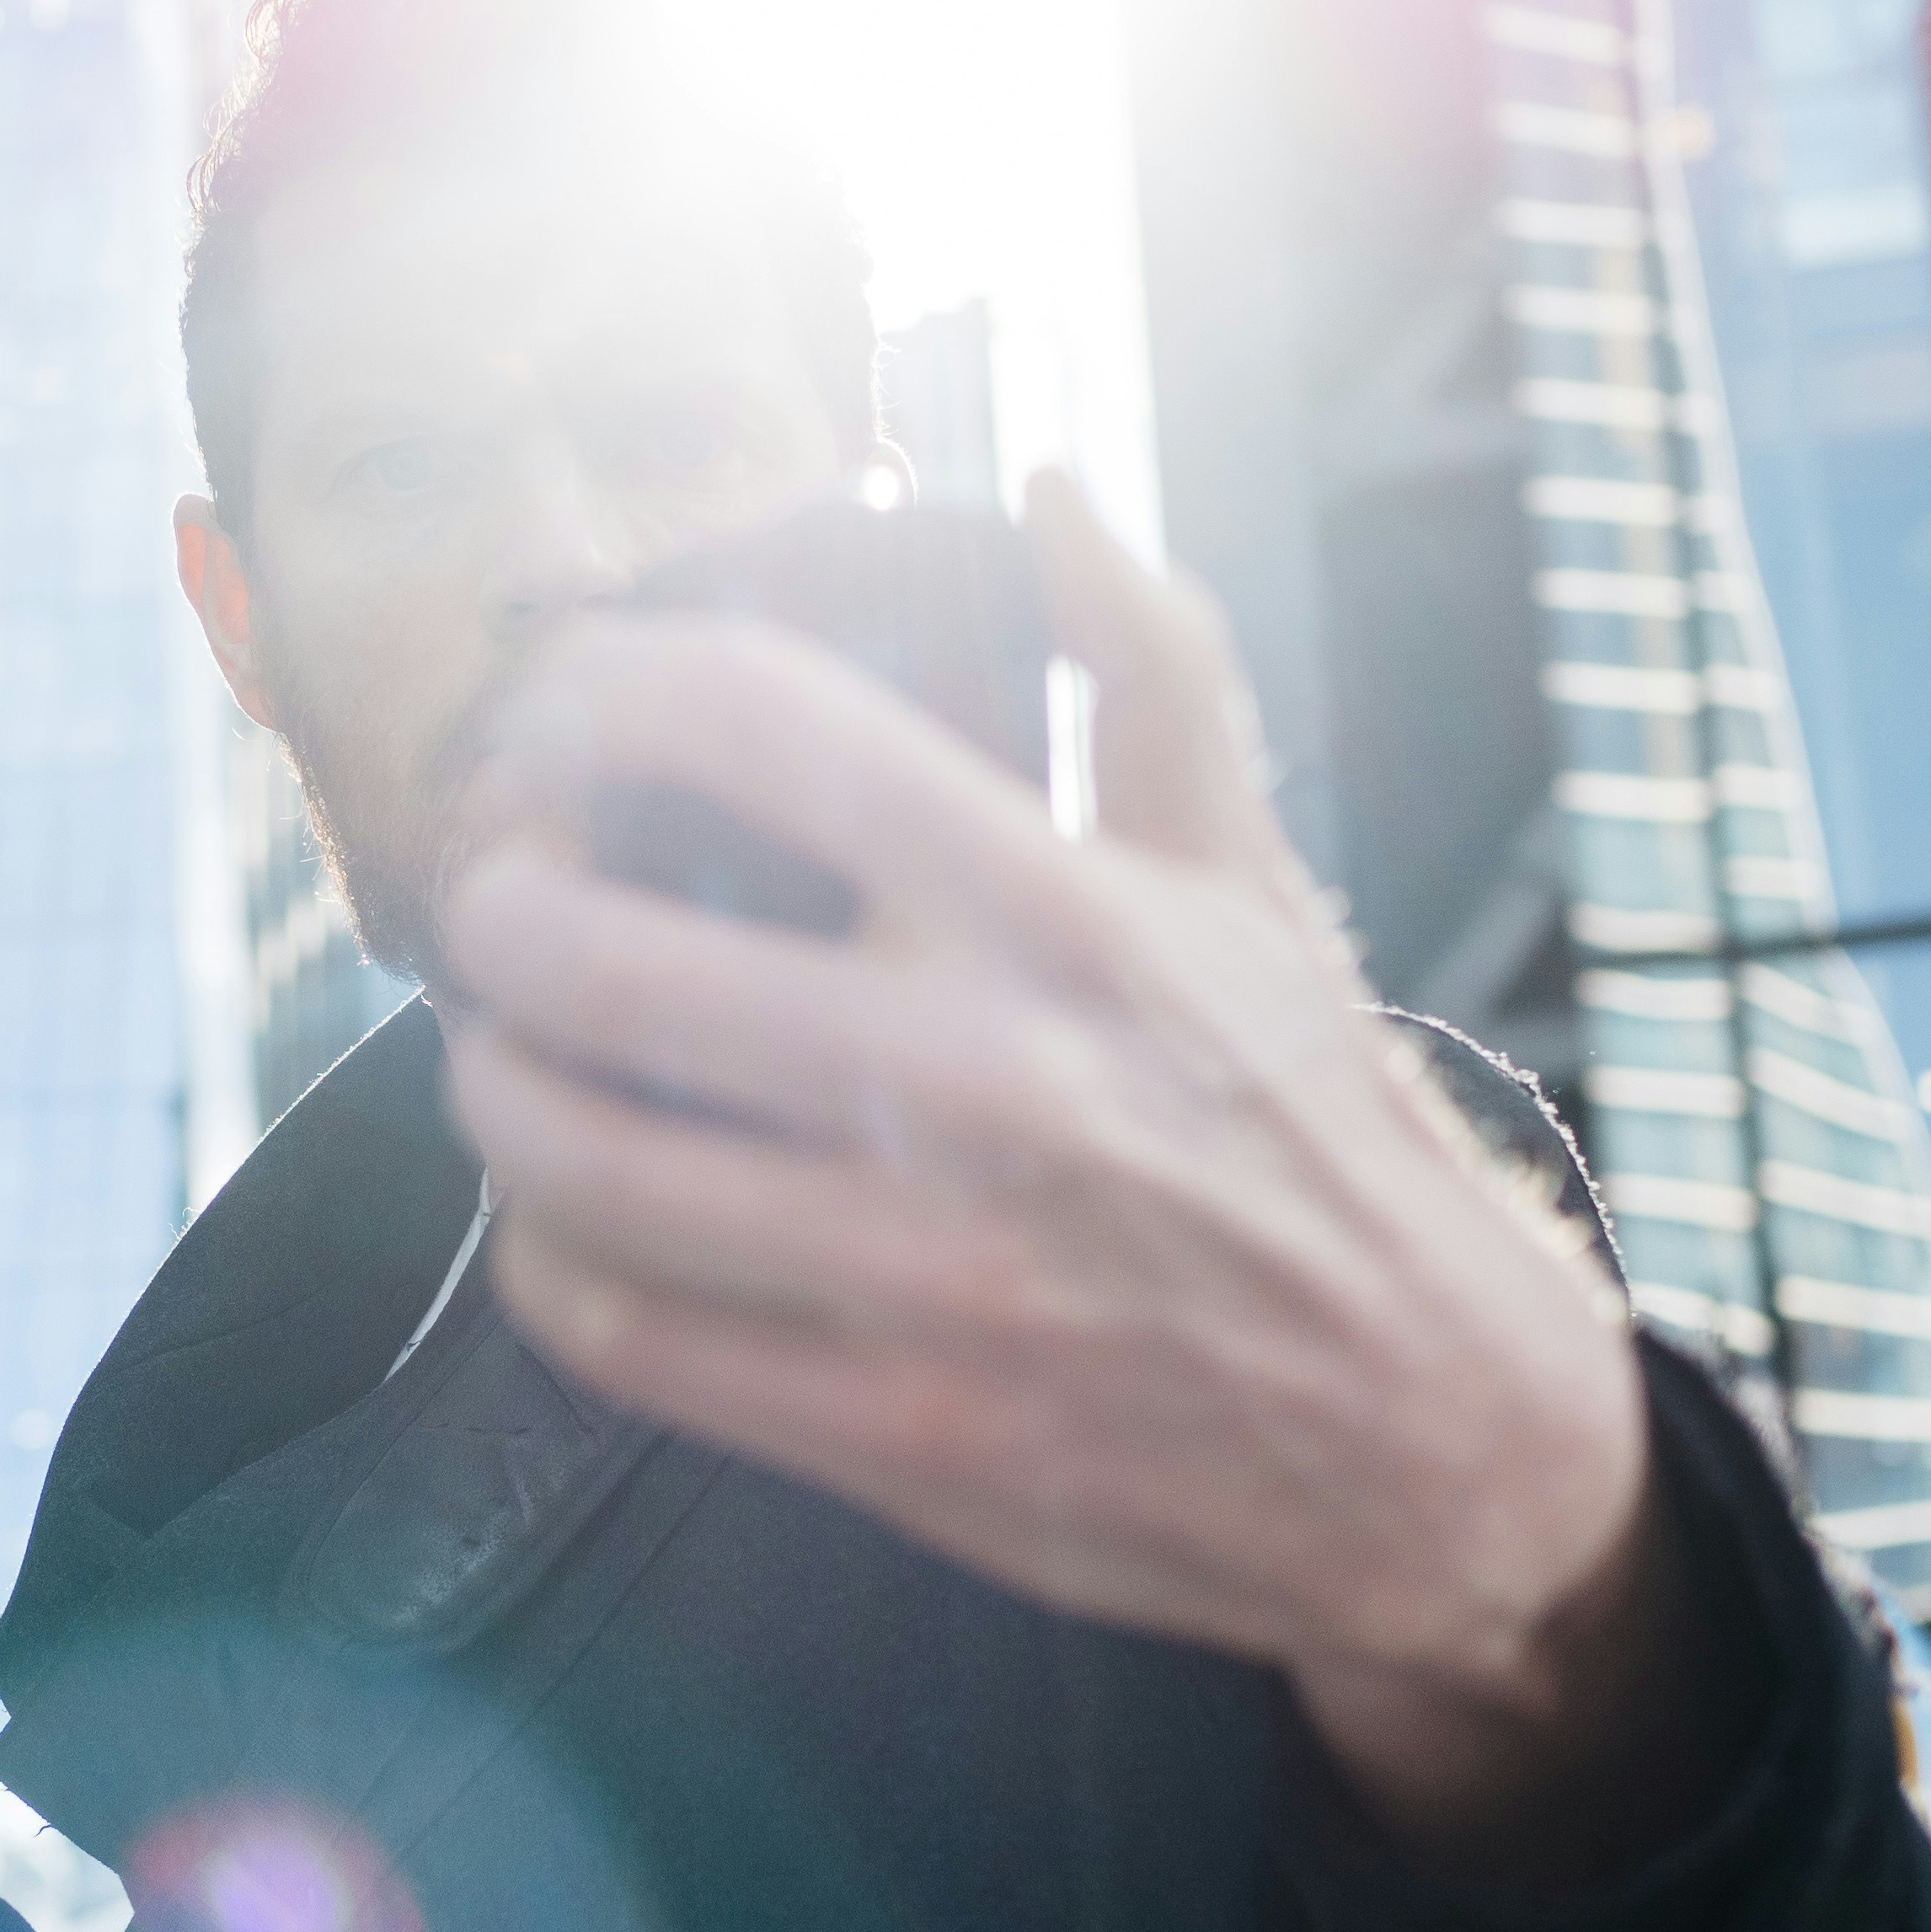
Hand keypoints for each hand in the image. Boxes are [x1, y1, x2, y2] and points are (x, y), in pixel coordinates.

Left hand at [441, 471, 1692, 1882]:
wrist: (1439, 1438)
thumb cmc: (1317, 1132)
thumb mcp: (1252, 886)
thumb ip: (1152, 673)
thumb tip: (1056, 493)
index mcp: (1063, 916)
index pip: (759, 724)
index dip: (604, 692)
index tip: (562, 712)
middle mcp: (984, 1085)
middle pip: (592, 955)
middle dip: (492, 904)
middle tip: (494, 897)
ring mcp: (928, 1275)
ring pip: (572, 1160)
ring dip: (491, 1089)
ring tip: (505, 1054)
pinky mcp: (892, 1434)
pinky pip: (618, 1333)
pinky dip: (544, 1265)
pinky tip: (566, 1221)